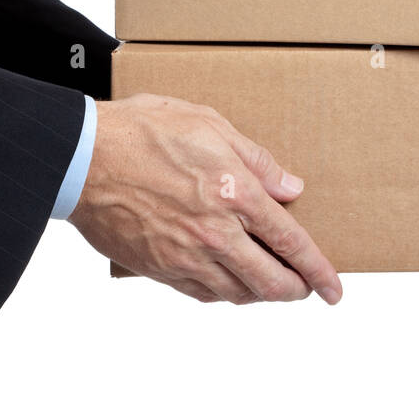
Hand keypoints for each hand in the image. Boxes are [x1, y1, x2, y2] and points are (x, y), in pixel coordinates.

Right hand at [69, 93, 341, 306]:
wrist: (84, 158)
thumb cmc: (143, 131)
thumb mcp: (210, 124)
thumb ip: (257, 161)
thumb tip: (291, 188)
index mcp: (235, 193)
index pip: (291, 243)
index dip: (319, 270)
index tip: (335, 289)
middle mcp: (216, 233)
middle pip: (271, 282)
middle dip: (296, 290)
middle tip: (306, 289)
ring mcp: (186, 256)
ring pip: (238, 293)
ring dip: (261, 293)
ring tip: (269, 282)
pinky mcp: (159, 269)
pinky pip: (203, 294)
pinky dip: (225, 293)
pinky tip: (229, 282)